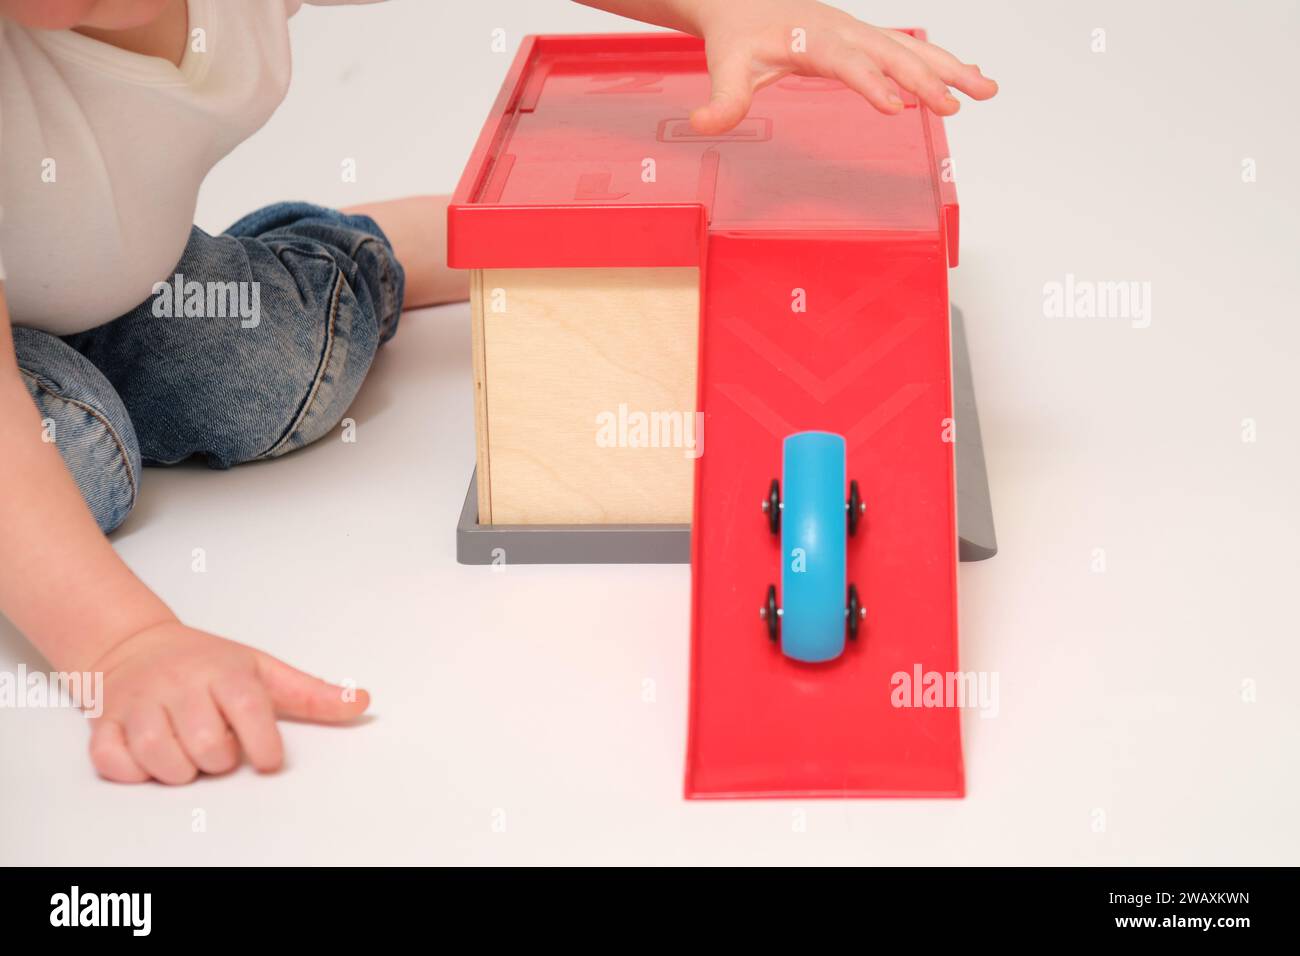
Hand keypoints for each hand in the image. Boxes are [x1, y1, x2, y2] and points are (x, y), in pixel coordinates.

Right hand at [87, 620, 368, 783]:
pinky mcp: (104, 723)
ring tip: (189, 753)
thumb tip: (362, 703)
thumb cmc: (206, 663)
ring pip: (161, 757)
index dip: (263, 743)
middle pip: (207, 745)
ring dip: (181, 770)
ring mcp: (138, 703)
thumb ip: (311, 693)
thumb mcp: (262, 670)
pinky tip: (150, 758)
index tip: (270, 760)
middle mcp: (180, 684)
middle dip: (221, 759)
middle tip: (221, 746)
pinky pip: (114, 762)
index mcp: (223, 670)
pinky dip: (134, 771)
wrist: (134, 645)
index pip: (249, 710)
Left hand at [689, 0, 997, 132]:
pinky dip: (941, 60)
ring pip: (912, 49)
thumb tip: (704, 122)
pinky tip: (967, 75)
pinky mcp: (865, 39)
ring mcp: (859, 34)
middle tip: (958, 106)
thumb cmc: (737, 36)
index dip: (872, 84)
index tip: (898, 107)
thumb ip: (721, 100)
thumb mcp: (724, 68)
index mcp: (812, 39)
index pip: (848, 64)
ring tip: (987, 90)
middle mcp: (844, 32)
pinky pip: (910, 48)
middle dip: (927, 79)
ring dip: (950, 69)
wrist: (741, 3)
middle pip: (892, 55)